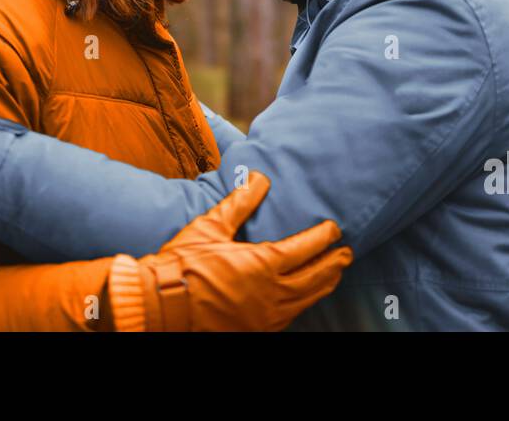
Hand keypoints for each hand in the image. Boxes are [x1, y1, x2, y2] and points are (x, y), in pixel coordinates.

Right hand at [106, 172, 352, 331]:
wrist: (162, 305)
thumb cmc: (184, 264)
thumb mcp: (211, 226)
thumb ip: (240, 202)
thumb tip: (259, 178)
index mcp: (263, 264)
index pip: (305, 248)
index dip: (323, 237)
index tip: (334, 228)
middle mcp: (271, 293)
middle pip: (315, 277)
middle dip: (334, 263)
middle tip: (346, 253)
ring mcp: (266, 316)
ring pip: (306, 300)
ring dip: (324, 285)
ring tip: (334, 274)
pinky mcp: (257, 330)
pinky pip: (290, 316)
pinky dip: (304, 304)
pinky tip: (305, 299)